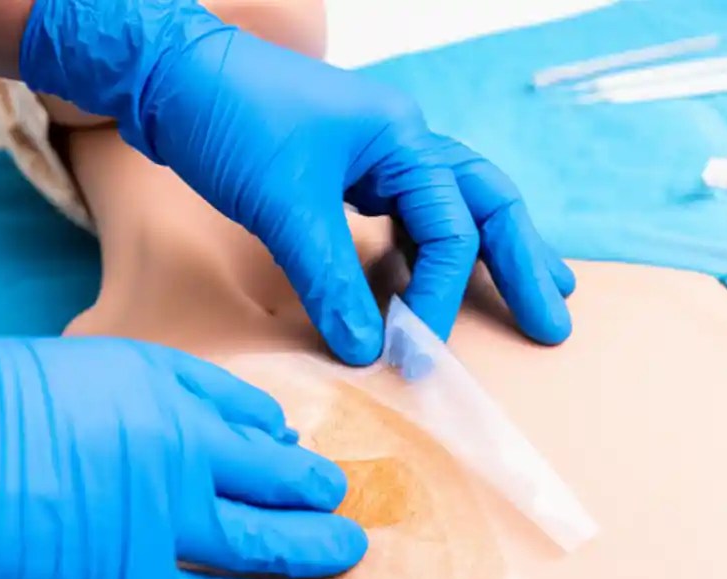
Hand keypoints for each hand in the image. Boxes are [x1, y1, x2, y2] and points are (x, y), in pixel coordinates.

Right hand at [0, 337, 365, 578]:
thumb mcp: (54, 368)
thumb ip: (113, 395)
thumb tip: (142, 420)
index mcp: (156, 381)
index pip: (240, 407)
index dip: (271, 430)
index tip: (287, 442)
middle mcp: (180, 446)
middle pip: (273, 471)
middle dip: (312, 485)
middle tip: (338, 493)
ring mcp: (164, 518)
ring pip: (265, 537)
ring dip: (312, 545)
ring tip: (345, 547)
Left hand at [19, 0, 574, 364]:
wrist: (170, 78)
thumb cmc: (226, 119)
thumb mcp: (281, 204)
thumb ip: (329, 280)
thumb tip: (367, 352)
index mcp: (399, 138)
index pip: (449, 227)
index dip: (438, 296)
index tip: (412, 350)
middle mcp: (402, 143)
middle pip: (488, 203)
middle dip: (523, 264)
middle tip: (556, 320)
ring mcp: (378, 156)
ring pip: (458, 206)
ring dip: (496, 252)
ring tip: (541, 291)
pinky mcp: (349, 174)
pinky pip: (412, 215)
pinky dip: (437, 250)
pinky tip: (451, 277)